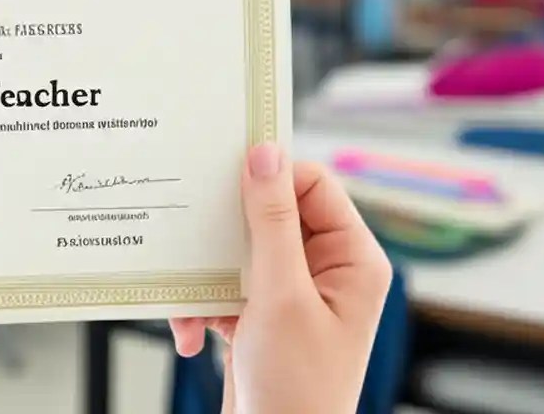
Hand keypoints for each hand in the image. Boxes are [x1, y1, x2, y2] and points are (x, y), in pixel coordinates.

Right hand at [170, 143, 392, 413]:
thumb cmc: (298, 389)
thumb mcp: (281, 296)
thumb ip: (272, 222)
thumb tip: (265, 154)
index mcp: (353, 259)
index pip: (313, 185)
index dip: (270, 174)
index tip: (224, 169)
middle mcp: (326, 271)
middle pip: (268, 215)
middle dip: (224, 234)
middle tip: (193, 232)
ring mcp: (292, 294)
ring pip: (238, 252)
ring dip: (206, 278)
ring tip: (191, 305)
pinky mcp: (262, 316)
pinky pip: (224, 287)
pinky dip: (201, 307)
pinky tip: (190, 333)